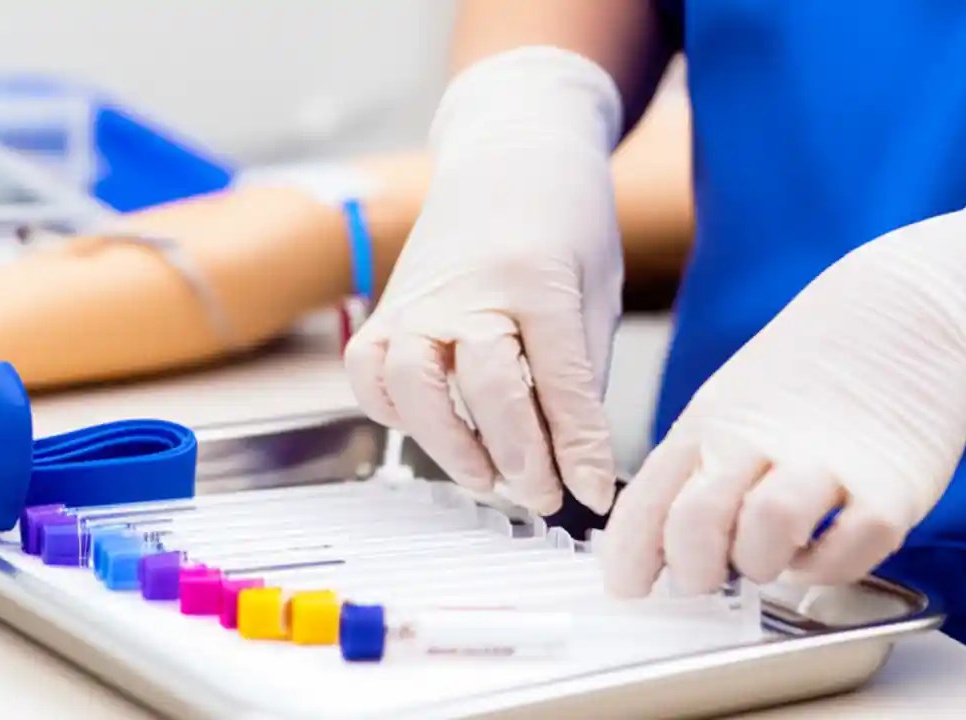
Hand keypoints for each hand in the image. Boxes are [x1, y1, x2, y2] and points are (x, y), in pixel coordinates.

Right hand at [345, 48, 623, 514]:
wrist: (508, 151)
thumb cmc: (564, 222)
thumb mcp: (595, 291)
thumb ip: (580, 374)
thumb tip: (575, 461)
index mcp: (539, 278)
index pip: (560, 379)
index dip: (578, 448)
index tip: (593, 494)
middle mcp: (469, 287)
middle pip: (484, 384)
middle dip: (517, 455)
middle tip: (543, 495)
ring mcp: (418, 297)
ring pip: (411, 383)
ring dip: (447, 444)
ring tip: (486, 477)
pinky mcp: (388, 308)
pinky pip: (370, 372)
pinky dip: (394, 412)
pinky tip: (433, 431)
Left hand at [601, 203, 965, 594]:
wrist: (907, 309)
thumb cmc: (811, 367)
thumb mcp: (732, 402)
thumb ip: (696, 468)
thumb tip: (659, 543)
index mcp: (711, 423)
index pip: (647, 503)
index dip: (626, 560)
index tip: (627, 589)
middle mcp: (759, 440)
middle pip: (695, 524)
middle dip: (693, 571)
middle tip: (709, 576)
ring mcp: (826, 462)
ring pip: (766, 534)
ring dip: (760, 564)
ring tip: (771, 555)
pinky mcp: (891, 487)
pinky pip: (847, 552)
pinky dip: (827, 566)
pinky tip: (824, 544)